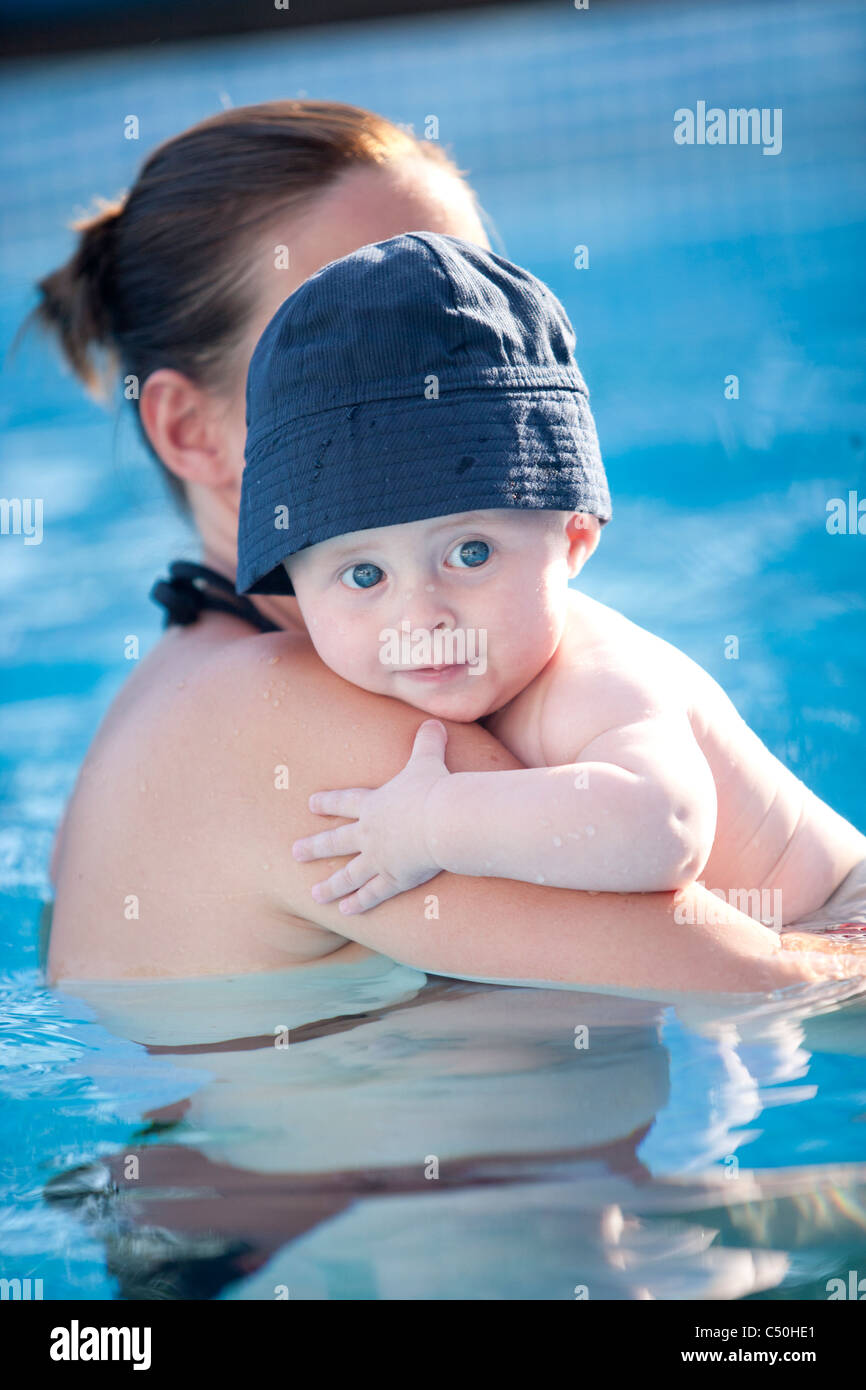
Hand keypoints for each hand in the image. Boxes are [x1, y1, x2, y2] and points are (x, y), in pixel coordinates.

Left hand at [292, 720, 449, 913]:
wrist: (441, 821)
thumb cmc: (433, 788)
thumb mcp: (428, 760)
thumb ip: (428, 741)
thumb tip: (434, 722)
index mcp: (374, 804)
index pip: (345, 801)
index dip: (328, 802)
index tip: (310, 804)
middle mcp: (369, 833)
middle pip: (336, 841)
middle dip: (315, 847)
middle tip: (294, 852)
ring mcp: (379, 859)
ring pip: (349, 874)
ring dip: (331, 885)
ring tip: (315, 894)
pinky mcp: (394, 879)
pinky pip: (373, 894)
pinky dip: (360, 903)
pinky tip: (345, 912)